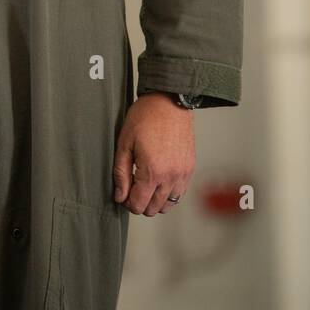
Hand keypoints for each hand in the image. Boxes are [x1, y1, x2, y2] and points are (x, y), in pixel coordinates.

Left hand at [112, 92, 194, 214]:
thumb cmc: (145, 117)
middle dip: (140, 203)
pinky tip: (159, 181)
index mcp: (152, 171)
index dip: (127, 202)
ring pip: (168, 204)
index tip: (123, 193)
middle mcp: (170, 177)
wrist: (169, 101)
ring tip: (145, 185)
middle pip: (153, 209)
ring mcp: (182, 174)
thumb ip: (121, 173)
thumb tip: (120, 196)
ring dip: (155, 200)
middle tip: (132, 188)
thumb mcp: (124, 143)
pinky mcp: (189, 169)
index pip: (138, 205)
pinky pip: (179, 193)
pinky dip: (168, 193)